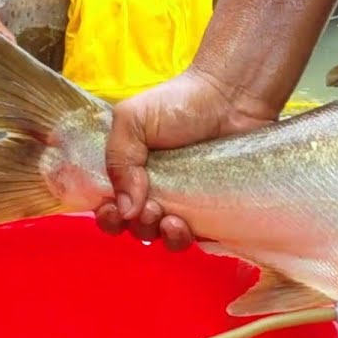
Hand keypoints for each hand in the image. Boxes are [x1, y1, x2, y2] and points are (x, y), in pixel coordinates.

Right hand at [99, 68, 278, 250]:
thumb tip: (125, 209)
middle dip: (138, 226)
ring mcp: (185, 203)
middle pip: (136, 229)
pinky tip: (188, 225)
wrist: (230, 98)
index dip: (108, 217)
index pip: (111, 209)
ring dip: (163, 237)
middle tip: (151, 207)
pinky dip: (189, 239)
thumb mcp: (132, 120)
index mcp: (129, 173)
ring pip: (166, 238)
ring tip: (171, 220)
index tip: (112, 210)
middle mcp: (154, 192)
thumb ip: (118, 159)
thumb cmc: (178, 103)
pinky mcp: (212, 210)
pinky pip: (199, 238)